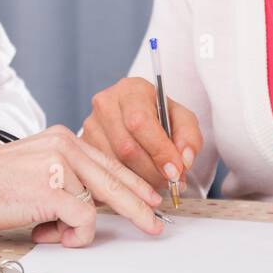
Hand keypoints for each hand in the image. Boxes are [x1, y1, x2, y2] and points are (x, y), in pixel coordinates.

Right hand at [0, 124, 164, 245]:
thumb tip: (92, 204)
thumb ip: (67, 177)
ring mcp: (61, 166)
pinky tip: (46, 233)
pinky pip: (83, 221)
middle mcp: (66, 146)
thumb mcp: (38, 167)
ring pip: (99, 204)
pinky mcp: (55, 189)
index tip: (149, 198)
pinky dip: (72, 236)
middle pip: (115, 180)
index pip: (108, 162)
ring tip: (58, 234)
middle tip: (155, 224)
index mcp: (63, 139)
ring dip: (81, 229)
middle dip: (139, 206)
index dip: (132, 184)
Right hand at [80, 77, 203, 191]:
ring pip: (115, 164)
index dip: (159, 150)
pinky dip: (125, 182)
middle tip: (170, 181)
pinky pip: (105, 171)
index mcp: (131, 90)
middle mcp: (105, 104)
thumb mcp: (182, 120)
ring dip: (140, 180)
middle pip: (126, 147)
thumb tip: (184, 160)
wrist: (135, 116)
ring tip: (157, 179)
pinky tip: (139, 181)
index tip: (175, 170)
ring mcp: (90, 125)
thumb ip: (189, 137)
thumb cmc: (159, 116)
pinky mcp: (84, 145)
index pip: (140, 122)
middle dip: (152, 171)